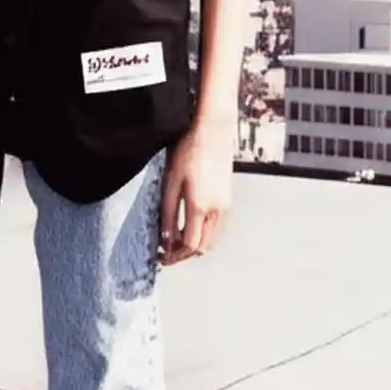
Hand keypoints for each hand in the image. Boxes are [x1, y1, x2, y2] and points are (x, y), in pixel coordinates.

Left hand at [159, 115, 232, 265]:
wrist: (212, 132)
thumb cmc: (187, 152)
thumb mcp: (170, 183)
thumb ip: (167, 213)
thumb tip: (165, 240)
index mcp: (200, 206)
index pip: (189, 245)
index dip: (175, 256)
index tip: (161, 257)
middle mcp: (217, 210)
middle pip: (203, 247)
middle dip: (184, 254)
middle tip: (166, 253)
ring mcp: (226, 205)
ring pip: (212, 239)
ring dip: (195, 246)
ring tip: (176, 243)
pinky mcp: (228, 199)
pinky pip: (218, 228)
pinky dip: (205, 235)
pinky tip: (191, 228)